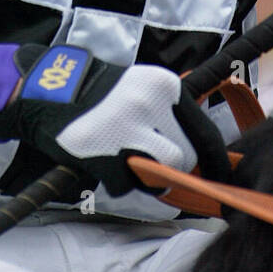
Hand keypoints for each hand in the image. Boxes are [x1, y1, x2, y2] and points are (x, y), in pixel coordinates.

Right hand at [0, 44, 230, 197]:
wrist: (51, 88)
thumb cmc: (102, 94)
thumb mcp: (143, 89)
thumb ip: (171, 116)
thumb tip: (201, 156)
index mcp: (166, 86)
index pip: (206, 134)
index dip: (216, 163)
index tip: (221, 180)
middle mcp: (152, 104)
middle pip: (186, 157)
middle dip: (174, 168)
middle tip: (152, 163)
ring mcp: (129, 129)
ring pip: (162, 173)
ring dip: (149, 178)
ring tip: (128, 163)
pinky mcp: (106, 153)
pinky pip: (127, 185)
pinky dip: (118, 182)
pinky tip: (104, 163)